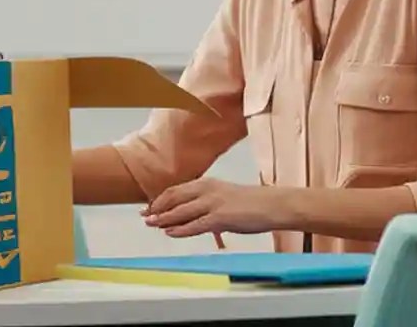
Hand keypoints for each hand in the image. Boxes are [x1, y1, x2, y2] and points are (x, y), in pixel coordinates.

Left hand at [142, 178, 286, 237]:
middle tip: (145, 216)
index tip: (149, 207)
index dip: (160, 199)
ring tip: (152, 224)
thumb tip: (188, 214)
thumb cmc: (250, 203)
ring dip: (164, 219)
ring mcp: (213, 203)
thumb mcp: (223, 196)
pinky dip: (180, 229)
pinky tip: (170, 233)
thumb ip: (205, 202)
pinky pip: (195, 225)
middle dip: (157, 208)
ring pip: (181, 211)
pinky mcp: (220, 218)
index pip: (176, 190)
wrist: (271, 205)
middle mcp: (207, 190)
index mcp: (206, 183)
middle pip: (174, 198)